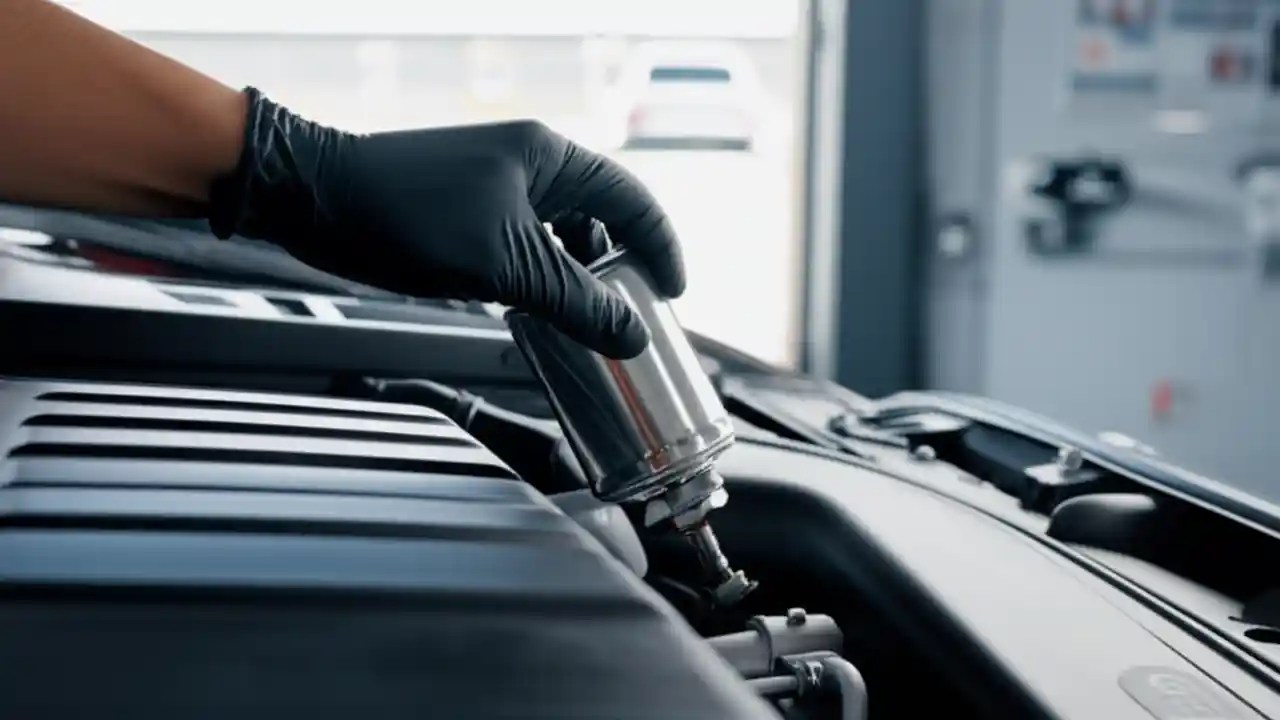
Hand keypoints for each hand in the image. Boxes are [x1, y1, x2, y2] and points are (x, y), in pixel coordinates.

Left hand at [208, 89, 682, 358]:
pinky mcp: (471, 214)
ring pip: (562, 238)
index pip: (632, 200)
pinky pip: (528, 248)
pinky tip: (541, 315)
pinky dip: (543, 281)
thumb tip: (631, 335)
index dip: (661, 247)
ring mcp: (499, 188)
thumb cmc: (408, 213)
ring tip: (590, 325)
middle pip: (602, 220)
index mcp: (551, 157)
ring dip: (580, 280)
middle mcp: (531, 166)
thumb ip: (574, 302)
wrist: (316, 198)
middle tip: (633, 317)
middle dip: (622, 270)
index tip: (673, 294)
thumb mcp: (506, 266)